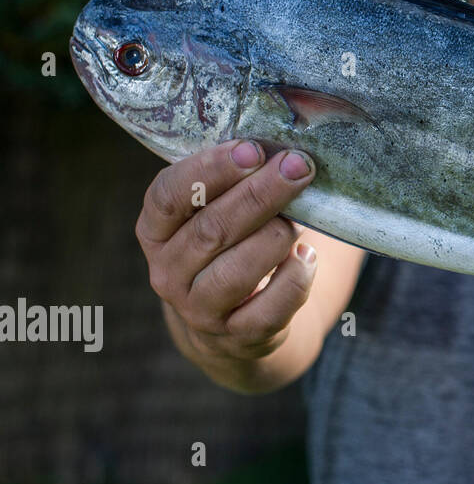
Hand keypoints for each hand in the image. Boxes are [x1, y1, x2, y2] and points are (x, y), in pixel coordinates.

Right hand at [135, 139, 317, 361]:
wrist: (236, 319)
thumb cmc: (232, 243)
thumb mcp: (217, 211)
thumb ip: (235, 181)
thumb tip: (283, 146)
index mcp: (156, 231)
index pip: (169, 196)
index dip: (210, 170)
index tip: (252, 149)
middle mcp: (168, 272)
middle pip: (212, 230)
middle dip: (260, 194)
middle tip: (298, 167)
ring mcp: (199, 309)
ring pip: (236, 271)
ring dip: (276, 238)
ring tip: (302, 218)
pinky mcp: (237, 336)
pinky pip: (269, 309)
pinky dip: (294, 280)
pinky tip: (307, 257)